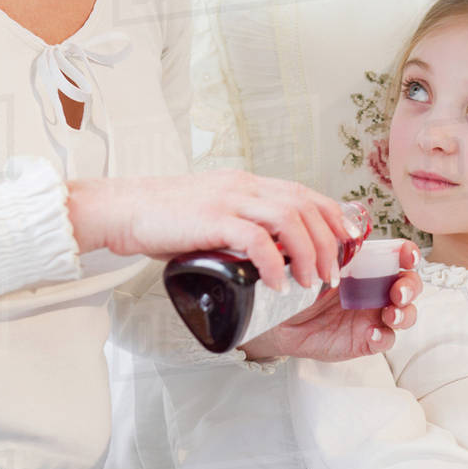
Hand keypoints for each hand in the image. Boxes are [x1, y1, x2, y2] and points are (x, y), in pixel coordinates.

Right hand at [68, 169, 359, 290]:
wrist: (122, 209)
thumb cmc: (164, 218)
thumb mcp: (212, 214)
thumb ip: (240, 226)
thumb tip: (267, 254)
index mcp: (247, 183)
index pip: (304, 193)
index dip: (332, 217)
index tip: (345, 245)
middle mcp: (244, 186)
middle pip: (305, 206)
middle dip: (329, 243)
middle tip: (333, 275)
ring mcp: (229, 200)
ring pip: (290, 220)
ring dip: (309, 254)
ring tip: (313, 283)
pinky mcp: (212, 219)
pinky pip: (257, 240)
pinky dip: (275, 264)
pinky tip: (279, 285)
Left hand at [241, 240, 421, 362]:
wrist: (279, 317)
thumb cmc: (299, 286)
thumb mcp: (314, 260)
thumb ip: (334, 248)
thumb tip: (348, 233)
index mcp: (368, 266)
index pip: (399, 256)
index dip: (409, 254)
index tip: (407, 256)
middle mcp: (375, 290)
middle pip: (410, 285)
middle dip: (410, 287)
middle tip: (397, 292)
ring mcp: (373, 315)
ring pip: (405, 314)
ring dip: (404, 313)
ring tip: (390, 314)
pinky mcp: (365, 339)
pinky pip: (386, 340)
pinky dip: (384, 337)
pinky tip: (372, 334)